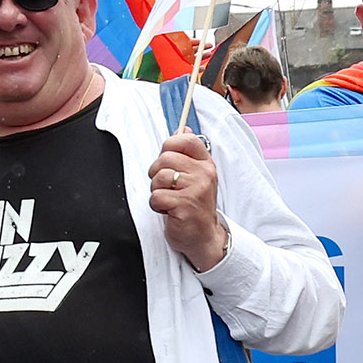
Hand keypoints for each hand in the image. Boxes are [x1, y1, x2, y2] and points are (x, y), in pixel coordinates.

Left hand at [149, 129, 226, 271]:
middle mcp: (204, 174)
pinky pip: (156, 197)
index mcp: (205, 163)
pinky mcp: (185, 206)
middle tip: (166, 186)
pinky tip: (168, 210)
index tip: (167, 160)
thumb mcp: (196, 175)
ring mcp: (196, 190)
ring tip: (169, 199)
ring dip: (156, 190)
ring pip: (158, 177)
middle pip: (165, 158)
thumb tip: (183, 127)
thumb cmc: (195, 205)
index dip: (169, 146)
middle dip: (156, 173)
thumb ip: (188, 152)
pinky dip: (156, 205)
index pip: (186, 139)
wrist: (203, 236)